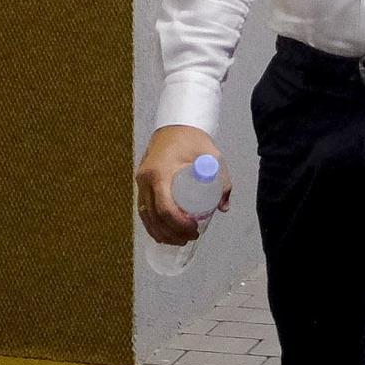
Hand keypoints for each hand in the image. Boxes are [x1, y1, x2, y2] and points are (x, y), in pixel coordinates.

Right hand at [135, 126, 231, 245]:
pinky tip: (163, 233)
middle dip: (172, 233)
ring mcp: (140, 182)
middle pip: (154, 217)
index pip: (166, 208)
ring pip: (145, 216)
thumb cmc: (193, 139)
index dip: (179, 225)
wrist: (174, 124)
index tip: (194, 230)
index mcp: (160, 173)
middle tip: (191, 238)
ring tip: (179, 240)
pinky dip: (152, 224)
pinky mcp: (141, 183)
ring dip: (160, 232)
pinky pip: (143, 209)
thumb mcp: (213, 157)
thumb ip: (221, 182)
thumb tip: (223, 207)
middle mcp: (146, 179)